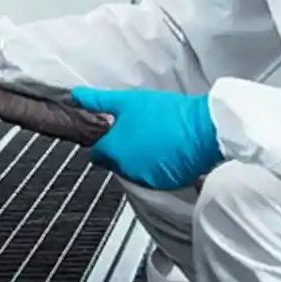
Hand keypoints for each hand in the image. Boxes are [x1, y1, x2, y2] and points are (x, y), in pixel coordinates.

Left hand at [70, 87, 223, 189]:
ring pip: (133, 170)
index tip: (114, 132)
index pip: (97, 153)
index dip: (104, 141)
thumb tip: (76, 96)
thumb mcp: (128, 101)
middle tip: (137, 132)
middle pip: (115, 162)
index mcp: (113, 150)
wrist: (204, 128)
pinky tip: (166, 150)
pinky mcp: (165, 185)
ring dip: (138, 159)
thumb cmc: (166, 113)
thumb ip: (98, 101)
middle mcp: (126, 169)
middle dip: (121, 150)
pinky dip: (156, 167)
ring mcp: (146, 180)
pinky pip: (153, 177)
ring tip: (154, 139)